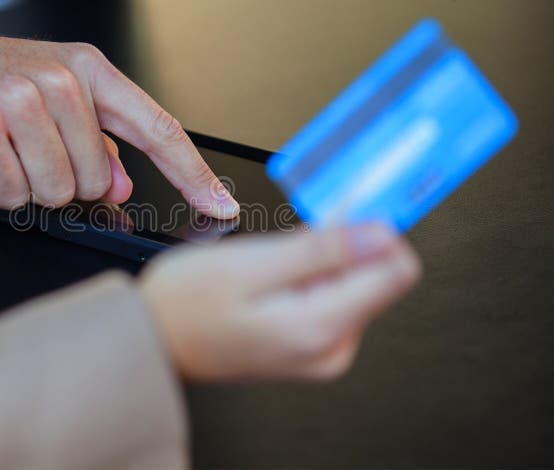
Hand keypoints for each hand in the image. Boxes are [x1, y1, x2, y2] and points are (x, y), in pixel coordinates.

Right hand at [0, 14, 238, 216]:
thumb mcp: (49, 100)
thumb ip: (95, 142)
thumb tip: (122, 183)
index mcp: (87, 69)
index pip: (157, 128)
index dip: (193, 174)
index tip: (219, 204)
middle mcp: (60, 79)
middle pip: (97, 179)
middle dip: (65, 182)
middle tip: (30, 153)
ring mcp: (20, 100)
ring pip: (57, 192)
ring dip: (29, 186)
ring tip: (5, 152)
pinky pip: (12, 194)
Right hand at [139, 223, 420, 380]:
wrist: (155, 339)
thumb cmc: (187, 305)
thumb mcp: (251, 263)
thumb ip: (323, 250)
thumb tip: (381, 232)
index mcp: (322, 328)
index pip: (397, 269)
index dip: (377, 227)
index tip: (355, 204)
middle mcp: (332, 347)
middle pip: (375, 274)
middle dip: (344, 240)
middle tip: (297, 228)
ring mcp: (322, 349)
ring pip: (352, 281)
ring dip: (324, 254)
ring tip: (275, 254)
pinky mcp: (311, 343)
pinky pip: (331, 295)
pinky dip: (313, 271)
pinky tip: (278, 268)